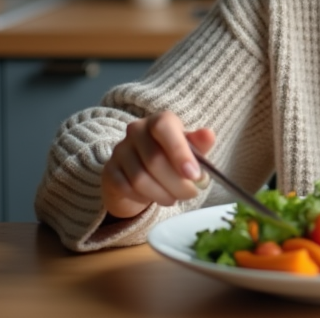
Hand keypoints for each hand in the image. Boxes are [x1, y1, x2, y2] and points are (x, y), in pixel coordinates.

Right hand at [101, 110, 215, 218]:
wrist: (141, 170)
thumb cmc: (172, 157)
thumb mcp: (189, 149)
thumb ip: (199, 144)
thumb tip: (208, 135)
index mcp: (160, 120)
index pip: (163, 128)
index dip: (179, 152)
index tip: (194, 175)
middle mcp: (136, 130)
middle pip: (154, 160)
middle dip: (177, 183)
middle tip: (191, 194)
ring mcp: (120, 149)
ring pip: (140, 179)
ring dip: (162, 194)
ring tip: (174, 197)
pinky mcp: (110, 170)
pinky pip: (127, 189)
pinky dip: (144, 198)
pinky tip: (155, 197)